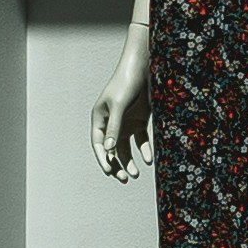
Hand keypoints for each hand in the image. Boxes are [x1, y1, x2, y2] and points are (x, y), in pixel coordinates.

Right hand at [92, 46, 152, 178]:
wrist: (143, 69)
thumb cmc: (125, 83)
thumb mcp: (118, 105)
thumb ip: (114, 127)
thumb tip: (108, 150)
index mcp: (100, 119)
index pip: (98, 143)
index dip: (103, 159)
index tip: (109, 172)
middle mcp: (111, 123)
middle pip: (111, 150)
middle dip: (117, 165)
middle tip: (125, 178)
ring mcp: (126, 123)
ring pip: (126, 148)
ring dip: (130, 161)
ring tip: (136, 174)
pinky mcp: (140, 122)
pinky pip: (141, 141)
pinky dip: (144, 151)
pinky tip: (149, 160)